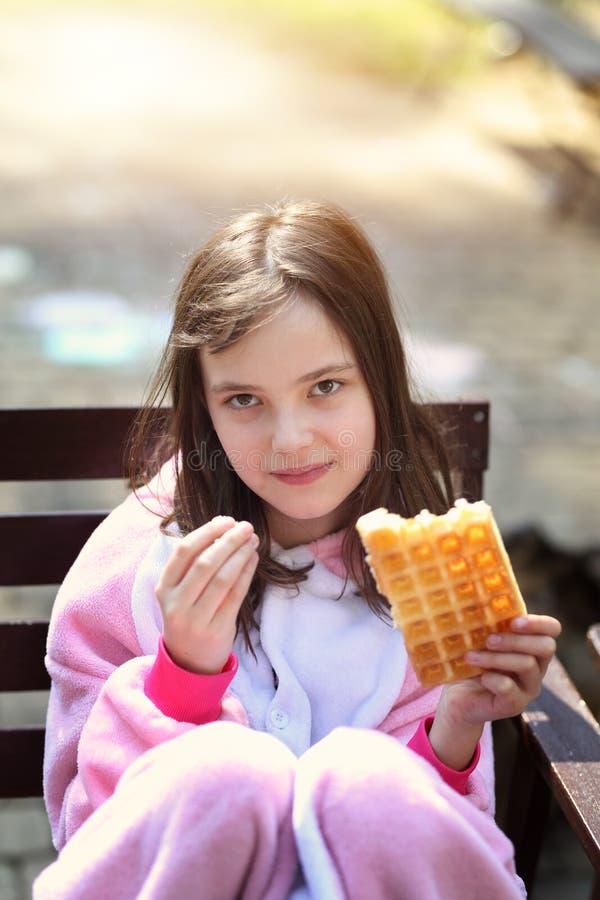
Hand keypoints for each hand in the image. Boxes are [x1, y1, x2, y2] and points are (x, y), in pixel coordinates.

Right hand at [156, 516, 258, 674]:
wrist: (190, 661)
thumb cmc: (190, 613)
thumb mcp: (181, 590)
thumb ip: (196, 561)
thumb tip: (222, 523)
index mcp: (163, 588)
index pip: (183, 552)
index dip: (206, 532)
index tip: (226, 520)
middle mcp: (175, 604)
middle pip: (204, 563)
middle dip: (228, 541)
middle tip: (246, 526)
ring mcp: (195, 619)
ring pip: (222, 579)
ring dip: (240, 554)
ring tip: (253, 539)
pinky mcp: (216, 630)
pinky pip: (235, 595)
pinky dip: (246, 573)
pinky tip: (253, 558)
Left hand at [429, 614, 560, 769]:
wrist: (459, 697)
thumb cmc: (471, 661)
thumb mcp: (479, 639)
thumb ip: (485, 622)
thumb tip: (472, 594)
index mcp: (531, 645)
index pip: (552, 629)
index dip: (538, 623)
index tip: (513, 621)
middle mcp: (537, 666)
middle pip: (546, 647)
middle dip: (516, 640)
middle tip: (489, 640)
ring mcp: (529, 687)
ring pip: (527, 665)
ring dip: (496, 658)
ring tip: (471, 656)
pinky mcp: (515, 705)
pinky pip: (509, 688)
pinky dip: (492, 679)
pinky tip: (479, 676)